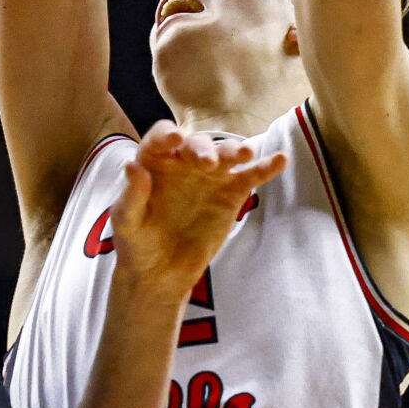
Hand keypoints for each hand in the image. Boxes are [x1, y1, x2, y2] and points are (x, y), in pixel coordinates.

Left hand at [108, 121, 286, 302]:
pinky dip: (266, 167)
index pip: (161, 138)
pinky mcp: (231, 194)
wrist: (160, 272)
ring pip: (225, 155)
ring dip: (234, 151)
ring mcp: (210, 176)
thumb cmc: (137, 241)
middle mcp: (183, 161)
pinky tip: (281, 160)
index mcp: (155, 160)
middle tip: (208, 163)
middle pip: (196, 144)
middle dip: (203, 149)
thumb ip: (132, 194)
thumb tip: (132, 166)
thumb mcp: (127, 221)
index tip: (174, 140)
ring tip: (244, 153)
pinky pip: (251, 176)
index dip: (166, 135)